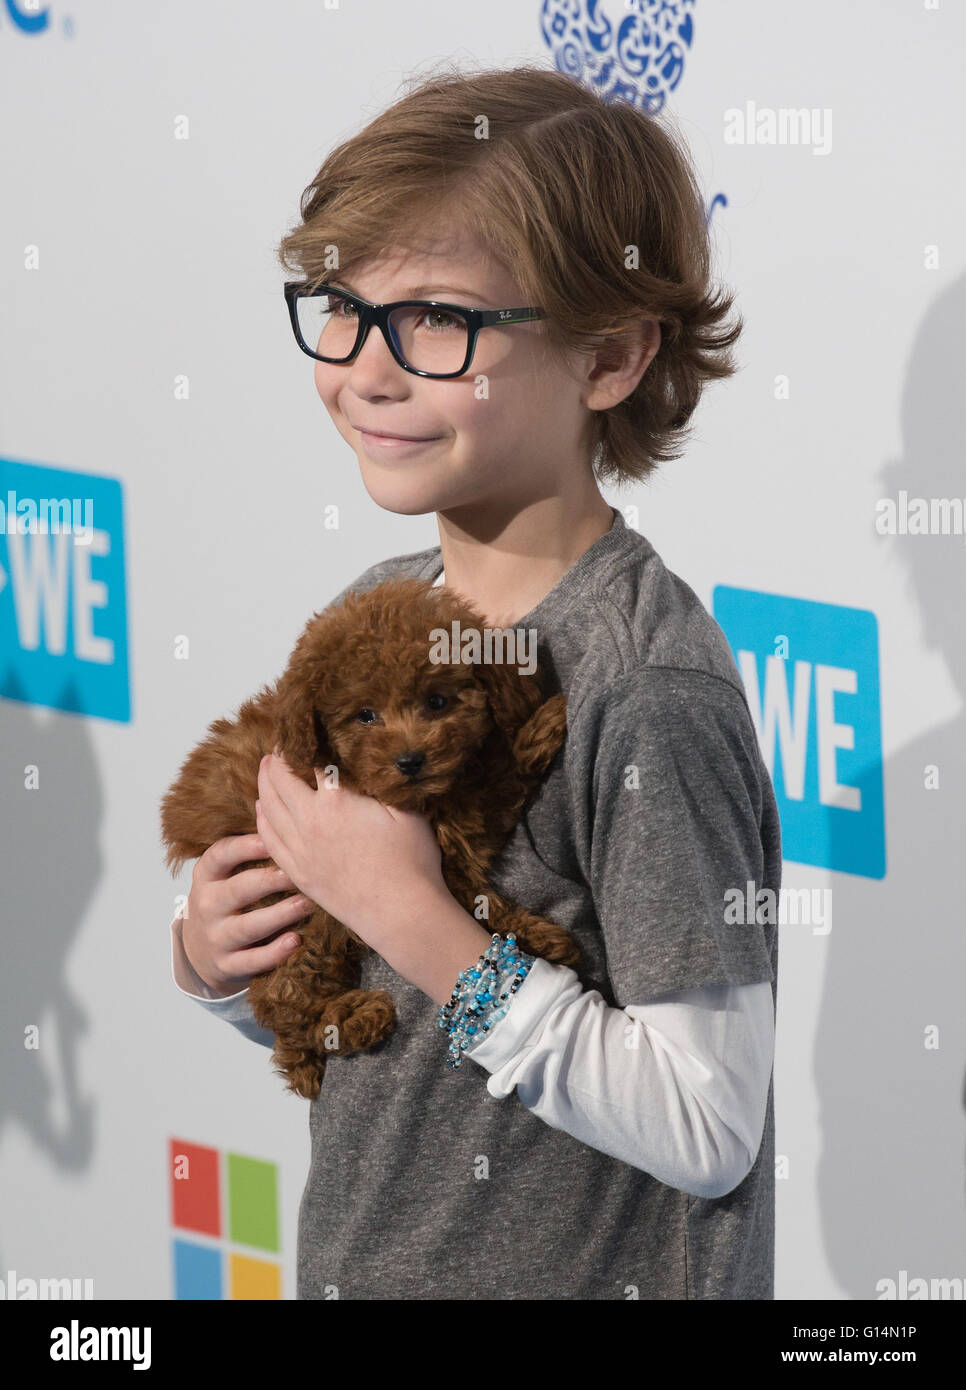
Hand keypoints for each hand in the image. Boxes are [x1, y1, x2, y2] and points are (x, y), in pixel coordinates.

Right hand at [181, 833, 310, 995]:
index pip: (220, 855)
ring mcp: (215, 937)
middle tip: (301, 873)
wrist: (201, 951)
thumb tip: (273, 805)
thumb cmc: (227, 900)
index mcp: (207, 875)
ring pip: (246, 926)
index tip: (272, 840)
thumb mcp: (226, 873)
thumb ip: (248, 848)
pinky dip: (273, 953)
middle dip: (270, 880)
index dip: (245, 847)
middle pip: (238, 890)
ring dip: (278, 915)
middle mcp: (207, 905)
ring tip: (306, 905)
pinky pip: (251, 961)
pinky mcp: (226, 965)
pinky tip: (295, 941)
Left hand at [254, 750, 448, 964]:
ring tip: (266, 771)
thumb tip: (365, 759)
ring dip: (263, 785)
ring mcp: (300, 849)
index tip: (305, 734)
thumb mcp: (404, 809)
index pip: (310, 761)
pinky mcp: (298, 873)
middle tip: (277, 748)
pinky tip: (261, 810)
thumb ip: (378, 782)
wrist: (400, 912)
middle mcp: (309, 822)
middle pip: (280, 781)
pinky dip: (260, 819)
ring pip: (267, 808)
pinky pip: (268, 840)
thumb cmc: (411, 860)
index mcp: (336, 801)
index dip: (305, 744)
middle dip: (275, 760)